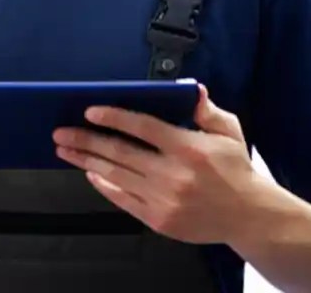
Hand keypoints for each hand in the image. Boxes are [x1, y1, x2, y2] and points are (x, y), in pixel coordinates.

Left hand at [52, 84, 261, 244]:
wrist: (249, 217)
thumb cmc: (236, 170)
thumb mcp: (228, 132)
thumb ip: (206, 111)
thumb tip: (191, 90)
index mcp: (188, 149)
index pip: (143, 127)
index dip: (113, 117)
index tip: (89, 111)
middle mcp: (173, 175)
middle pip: (119, 152)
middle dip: (85, 140)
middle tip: (61, 132)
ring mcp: (163, 199)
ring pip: (115, 175)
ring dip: (86, 160)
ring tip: (65, 150)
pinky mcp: (158, 219)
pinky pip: (121, 199)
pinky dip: (103, 184)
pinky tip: (90, 172)